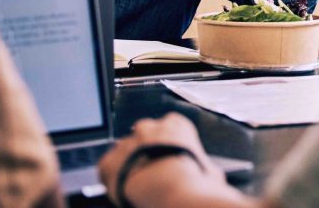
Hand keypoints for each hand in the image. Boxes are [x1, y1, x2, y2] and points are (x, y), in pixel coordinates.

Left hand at [98, 113, 223, 204]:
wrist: (175, 194)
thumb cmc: (198, 183)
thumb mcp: (211, 170)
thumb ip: (201, 164)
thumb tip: (206, 174)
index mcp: (176, 124)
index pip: (170, 126)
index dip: (169, 145)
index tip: (171, 160)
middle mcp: (149, 127)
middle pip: (144, 135)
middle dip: (147, 151)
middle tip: (154, 174)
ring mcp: (127, 143)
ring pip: (125, 151)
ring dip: (130, 164)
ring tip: (140, 185)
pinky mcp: (109, 162)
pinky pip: (107, 167)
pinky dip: (114, 179)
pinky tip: (125, 190)